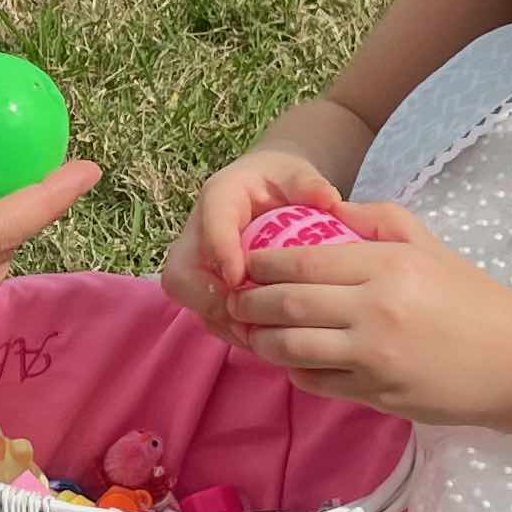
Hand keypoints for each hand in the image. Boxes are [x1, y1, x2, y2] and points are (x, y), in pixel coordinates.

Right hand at [161, 149, 350, 339]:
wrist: (268, 188)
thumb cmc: (282, 181)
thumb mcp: (296, 174)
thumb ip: (309, 184)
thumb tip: (329, 201)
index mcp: (219, 197)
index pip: (211, 226)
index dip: (221, 254)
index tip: (240, 279)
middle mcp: (197, 231)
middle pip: (181, 274)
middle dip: (210, 299)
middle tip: (249, 316)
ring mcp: (196, 261)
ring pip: (190, 300)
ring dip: (221, 320)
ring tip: (260, 336)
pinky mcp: (203, 285)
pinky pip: (206, 314)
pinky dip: (230, 328)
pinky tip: (263, 338)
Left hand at [227, 204, 511, 424]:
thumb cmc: (471, 297)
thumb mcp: (429, 245)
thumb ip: (377, 220)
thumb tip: (327, 209)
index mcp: (386, 266)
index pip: (302, 261)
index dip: (262, 263)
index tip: (245, 263)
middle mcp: (374, 310)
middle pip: (286, 305)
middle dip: (248, 302)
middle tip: (235, 300)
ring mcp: (373, 358)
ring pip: (291, 348)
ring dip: (262, 340)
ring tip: (251, 331)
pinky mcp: (375, 395)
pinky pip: (316, 382)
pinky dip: (294, 370)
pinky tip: (290, 359)